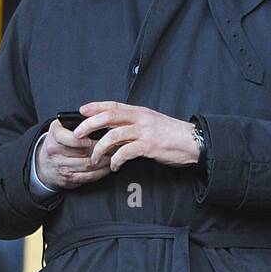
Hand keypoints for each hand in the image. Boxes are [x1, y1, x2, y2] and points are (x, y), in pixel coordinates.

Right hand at [36, 118, 111, 190]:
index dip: (88, 139)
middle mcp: (55, 151)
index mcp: (54, 135)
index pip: (72, 138)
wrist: (45, 163)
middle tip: (116, 145)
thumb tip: (100, 116)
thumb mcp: (63, 127)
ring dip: (105, 161)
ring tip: (115, 154)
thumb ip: (78, 121)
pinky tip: (109, 166)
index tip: (101, 138)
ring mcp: (61, 166)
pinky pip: (89, 176)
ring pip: (88, 165)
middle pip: (84, 152)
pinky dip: (102, 172)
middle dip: (103, 149)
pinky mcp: (68, 178)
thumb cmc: (60, 142)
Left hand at [76, 101, 200, 171]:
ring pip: (113, 135)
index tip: (80, 111)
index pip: (113, 105)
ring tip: (94, 159)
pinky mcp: (149, 146)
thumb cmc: (172, 134)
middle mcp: (141, 119)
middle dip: (88, 126)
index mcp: (140, 112)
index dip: (95, 107)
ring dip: (99, 149)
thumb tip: (115, 128)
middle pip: (108, 117)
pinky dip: (116, 160)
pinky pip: (125, 152)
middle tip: (77, 136)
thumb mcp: (152, 122)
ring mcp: (145, 132)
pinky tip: (114, 166)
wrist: (193, 142)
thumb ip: (135, 123)